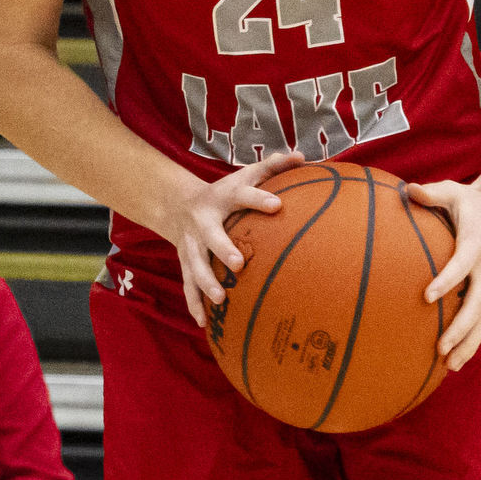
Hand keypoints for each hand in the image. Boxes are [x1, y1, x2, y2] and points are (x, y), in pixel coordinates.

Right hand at [161, 155, 287, 325]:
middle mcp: (203, 222)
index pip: (243, 195)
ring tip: (220, 298)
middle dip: (222, 249)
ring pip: (195, 264)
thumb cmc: (224, 193)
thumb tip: (303, 157)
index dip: (259, 198)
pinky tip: (203, 322)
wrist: (177, 206)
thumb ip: (273, 166)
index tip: (277, 205)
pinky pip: (188, 285)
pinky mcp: (185, 264)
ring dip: (206, 282)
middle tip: (239, 264)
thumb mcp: (244, 175)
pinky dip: (193, 303)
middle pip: (211, 235)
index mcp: (222, 198)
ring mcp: (191, 245)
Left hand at [395, 176, 480, 370]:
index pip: (461, 266)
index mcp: (476, 244)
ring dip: (468, 343)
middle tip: (440, 347)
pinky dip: (472, 341)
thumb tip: (407, 189)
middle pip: (477, 304)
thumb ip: (430, 193)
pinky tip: (455, 361)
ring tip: (449, 365)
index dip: (446, 281)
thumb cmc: (471, 202)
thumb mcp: (452, 191)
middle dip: (460, 328)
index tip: (427, 298)